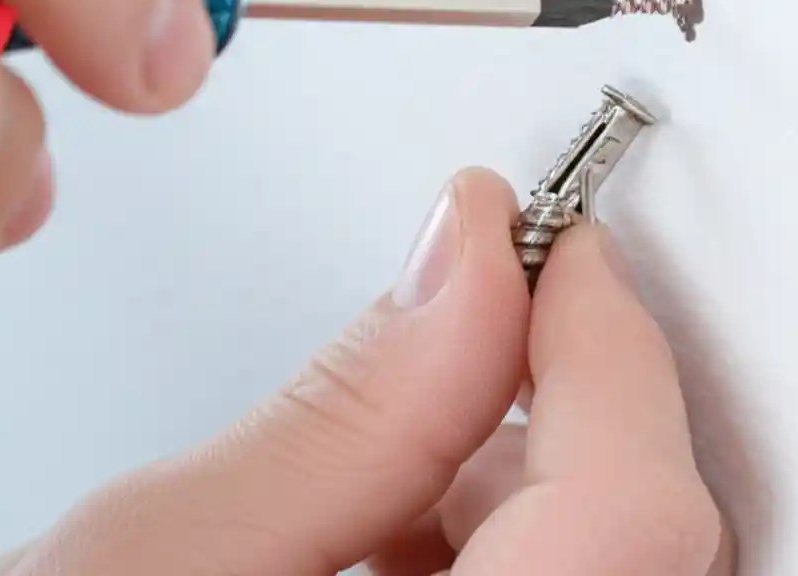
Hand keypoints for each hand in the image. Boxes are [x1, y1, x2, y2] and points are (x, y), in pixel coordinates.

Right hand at [0, 168, 735, 575]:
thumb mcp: (154, 556)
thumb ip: (338, 413)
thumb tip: (464, 265)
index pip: (628, 514)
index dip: (606, 351)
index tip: (560, 254)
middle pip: (643, 541)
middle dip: (552, 416)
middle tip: (462, 333)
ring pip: (614, 569)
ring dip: (518, 491)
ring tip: (382, 480)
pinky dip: (491, 546)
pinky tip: (394, 544)